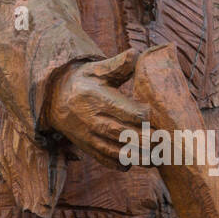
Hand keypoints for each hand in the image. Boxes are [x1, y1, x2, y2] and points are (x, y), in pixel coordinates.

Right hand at [46, 50, 149, 167]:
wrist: (55, 99)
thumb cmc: (84, 81)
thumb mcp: (96, 69)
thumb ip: (118, 65)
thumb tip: (136, 54)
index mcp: (95, 97)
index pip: (125, 110)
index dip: (143, 114)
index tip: (153, 113)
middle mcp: (90, 119)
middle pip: (123, 133)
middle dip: (145, 139)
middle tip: (163, 140)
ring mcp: (88, 136)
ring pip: (115, 151)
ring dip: (137, 157)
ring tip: (155, 158)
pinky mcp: (87, 148)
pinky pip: (105, 160)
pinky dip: (121, 164)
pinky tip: (135, 162)